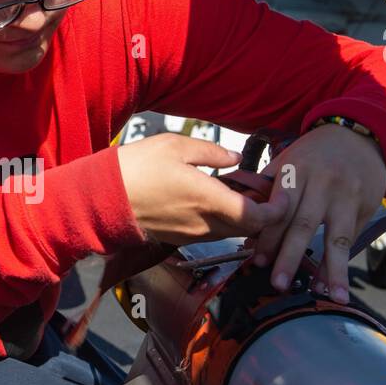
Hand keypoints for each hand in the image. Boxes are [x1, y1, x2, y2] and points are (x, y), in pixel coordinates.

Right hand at [117, 134, 288, 245]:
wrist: (103, 198)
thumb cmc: (137, 167)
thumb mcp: (176, 146)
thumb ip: (212, 154)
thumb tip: (234, 157)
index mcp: (210, 200)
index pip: (259, 217)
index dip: (279, 210)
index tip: (283, 194)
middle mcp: (205, 224)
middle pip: (250, 228)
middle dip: (265, 213)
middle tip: (265, 190)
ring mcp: (192, 235)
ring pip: (232, 231)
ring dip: (243, 216)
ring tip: (239, 190)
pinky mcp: (180, 238)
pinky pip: (212, 232)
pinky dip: (223, 220)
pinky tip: (215, 200)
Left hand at [251, 123, 385, 301]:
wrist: (360, 137)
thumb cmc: (314, 156)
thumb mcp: (287, 162)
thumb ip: (267, 194)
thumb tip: (248, 235)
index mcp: (297, 172)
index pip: (279, 209)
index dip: (268, 236)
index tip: (257, 260)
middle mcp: (323, 185)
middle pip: (304, 225)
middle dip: (290, 256)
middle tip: (278, 283)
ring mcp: (347, 198)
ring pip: (337, 237)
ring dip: (332, 270)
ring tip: (327, 295)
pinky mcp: (366, 208)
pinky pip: (351, 240)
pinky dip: (341, 264)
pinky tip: (333, 286)